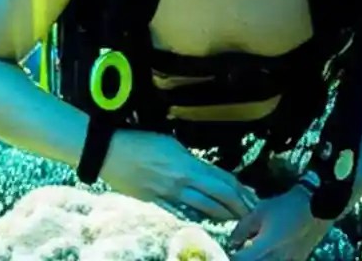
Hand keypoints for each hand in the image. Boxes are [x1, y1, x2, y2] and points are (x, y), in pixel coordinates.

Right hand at [99, 129, 258, 220]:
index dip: (240, 192)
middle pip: (217, 198)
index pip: (222, 181)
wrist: (108, 152)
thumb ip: (189, 160)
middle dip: (237, 207)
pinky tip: (204, 220)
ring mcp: (167, 194)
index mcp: (188, 164)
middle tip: (250, 214)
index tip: (253, 198)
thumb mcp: (170, 144)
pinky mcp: (154, 202)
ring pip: (201, 209)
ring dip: (220, 215)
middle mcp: (181, 182)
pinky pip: (179, 212)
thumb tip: (202, 171)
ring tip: (233, 220)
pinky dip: (195, 216)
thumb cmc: (140, 141)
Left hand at [229, 187, 334, 260]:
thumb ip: (243, 228)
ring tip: (258, 248)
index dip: (232, 256)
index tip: (230, 251)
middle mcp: (276, 258)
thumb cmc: (285, 206)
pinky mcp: (299, 260)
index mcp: (264, 246)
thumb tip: (233, 241)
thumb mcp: (260, 211)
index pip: (241, 259)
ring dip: (260, 257)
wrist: (317, 206)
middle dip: (247, 257)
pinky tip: (273, 251)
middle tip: (245, 248)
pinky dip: (273, 258)